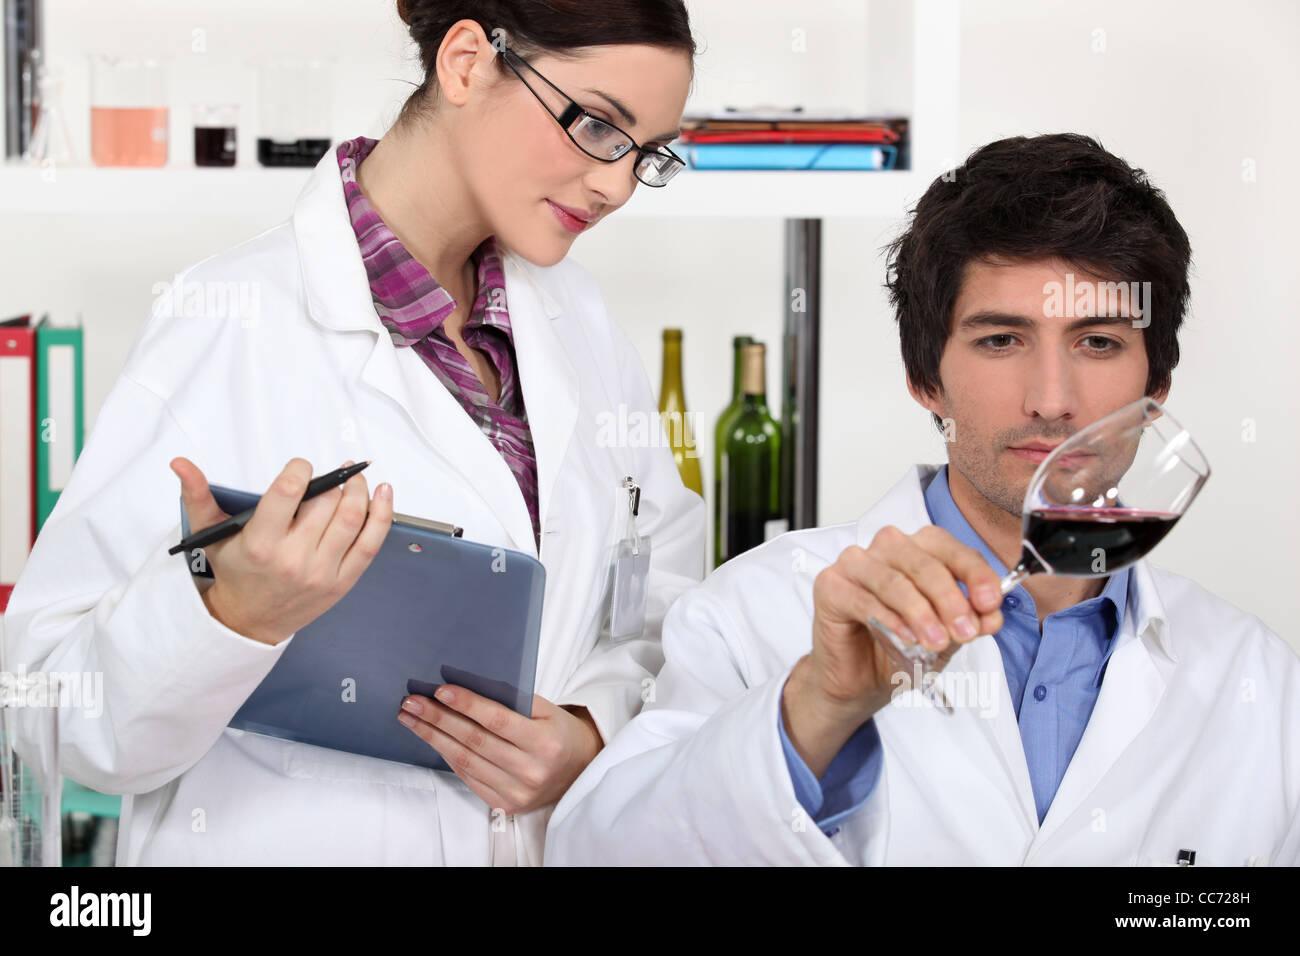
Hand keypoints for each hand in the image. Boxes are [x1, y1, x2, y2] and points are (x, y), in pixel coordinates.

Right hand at [171, 456, 392, 645]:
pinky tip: (383, 493)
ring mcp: (322, 572)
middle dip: (333, 480)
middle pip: (326, 503)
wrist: (249, 622)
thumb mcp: (210, 535)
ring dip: (359, 490)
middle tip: (336, 471)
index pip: (288, 493)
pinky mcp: (343, 581)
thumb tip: (181, 464)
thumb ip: (197, 495)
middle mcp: (294, 558)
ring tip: (356, 479)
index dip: (300, 470)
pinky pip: (371, 543)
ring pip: (352, 519)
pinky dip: (382, 515)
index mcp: (261, 544)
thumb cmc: (236, 573)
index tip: (302, 466)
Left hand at [398, 686, 602, 815]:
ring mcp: (517, 792)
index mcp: (545, 742)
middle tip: (412, 702)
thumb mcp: (547, 710)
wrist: (578, 770)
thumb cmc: (558, 732)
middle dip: (438, 719)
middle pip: (475, 741)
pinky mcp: (505, 804)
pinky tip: (432, 738)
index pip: (498, 721)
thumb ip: (513, 700)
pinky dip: (447, 755)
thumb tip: (466, 688)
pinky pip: (468, 777)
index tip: (440, 690)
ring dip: (433, 737)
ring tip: (411, 719)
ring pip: (465, 760)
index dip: (467, 704)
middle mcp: (531, 771)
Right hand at [783, 524, 1004, 775]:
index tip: (991, 603)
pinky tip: (905, 638)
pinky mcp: (830, 586)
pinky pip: (864, 599)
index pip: (949, 548)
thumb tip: (991, 615)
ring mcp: (854, 565)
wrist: (860, 682)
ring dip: (921, 612)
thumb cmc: (898, 648)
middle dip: (950, 597)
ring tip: (936, 641)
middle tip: (966, 631)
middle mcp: (885, 549)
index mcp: (917, 550)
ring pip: (894, 579)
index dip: (974, 574)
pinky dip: (890, 619)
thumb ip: (968, 621)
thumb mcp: (946, 637)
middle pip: (923, 561)